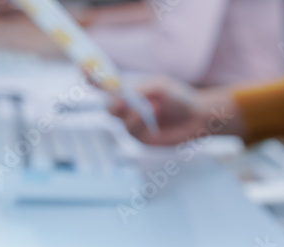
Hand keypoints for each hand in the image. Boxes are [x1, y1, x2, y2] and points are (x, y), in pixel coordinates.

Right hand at [105, 77, 244, 144]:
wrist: (199, 116)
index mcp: (131, 93)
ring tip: (144, 107)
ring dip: (128, 111)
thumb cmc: (180, 98)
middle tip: (118, 98)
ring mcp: (135, 125)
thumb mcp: (158, 87)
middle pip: (108, 106)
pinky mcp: (143, 139)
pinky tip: (148, 116)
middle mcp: (130, 109)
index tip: (85, 70)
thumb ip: (138, 89)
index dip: (93, 79)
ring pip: (119, 118)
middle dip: (110, 101)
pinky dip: (137, 121)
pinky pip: (132, 130)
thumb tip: (119, 94)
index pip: (106, 87)